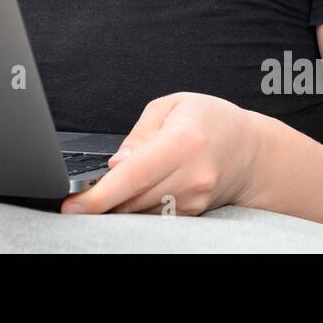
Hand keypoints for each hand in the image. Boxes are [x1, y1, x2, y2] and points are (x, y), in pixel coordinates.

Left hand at [60, 92, 265, 214]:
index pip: (133, 175)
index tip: (73, 206)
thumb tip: (115, 165)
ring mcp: (194, 200)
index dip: (99, 195)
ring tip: (120, 182)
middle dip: (102, 198)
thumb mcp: (172, 106)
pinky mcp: (193, 214)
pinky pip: (152, 216)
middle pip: (131, 199)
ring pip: (139, 211)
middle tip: (83, 192)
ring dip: (120, 201)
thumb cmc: (210, 120)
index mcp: (183, 142)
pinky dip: (137, 205)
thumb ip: (139, 135)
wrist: (250, 150)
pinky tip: (138, 189)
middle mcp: (192, 176)